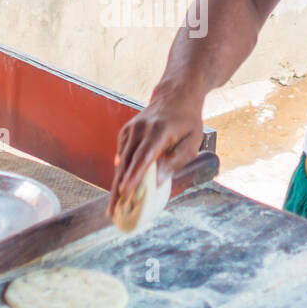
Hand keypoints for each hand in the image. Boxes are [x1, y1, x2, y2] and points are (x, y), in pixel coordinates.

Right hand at [108, 81, 203, 216]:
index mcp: (159, 131)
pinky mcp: (125, 132)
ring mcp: (130, 129)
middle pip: (126, 163)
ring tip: (113, 208)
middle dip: (119, 189)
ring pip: (121, 162)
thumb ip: (176, 161)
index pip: (143, 157)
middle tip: (113, 211)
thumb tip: (156, 182)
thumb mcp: (193, 141)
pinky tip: (121, 189)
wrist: (174, 96)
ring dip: (116, 185)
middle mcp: (140, 129)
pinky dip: (121, 173)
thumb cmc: (187, 122)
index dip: (134, 177)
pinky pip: (122, 156)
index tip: (125, 193)